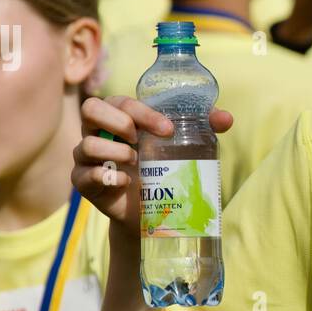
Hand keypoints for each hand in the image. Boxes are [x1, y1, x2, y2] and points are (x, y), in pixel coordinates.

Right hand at [71, 95, 232, 228]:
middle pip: (90, 108)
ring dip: (115, 152)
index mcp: (119, 115)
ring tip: (137, 163)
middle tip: (141, 140)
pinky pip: (84, 175)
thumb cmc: (165, 166)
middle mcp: (98, 131)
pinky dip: (107, 176)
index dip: (143, 112)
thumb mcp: (184, 145)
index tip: (168, 129)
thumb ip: (204, 127)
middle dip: (118, 122)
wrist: (154, 209)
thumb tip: (227, 119)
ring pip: (86, 145)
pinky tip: (126, 182)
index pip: (121, 101)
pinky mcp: (84, 181)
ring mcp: (87, 157)